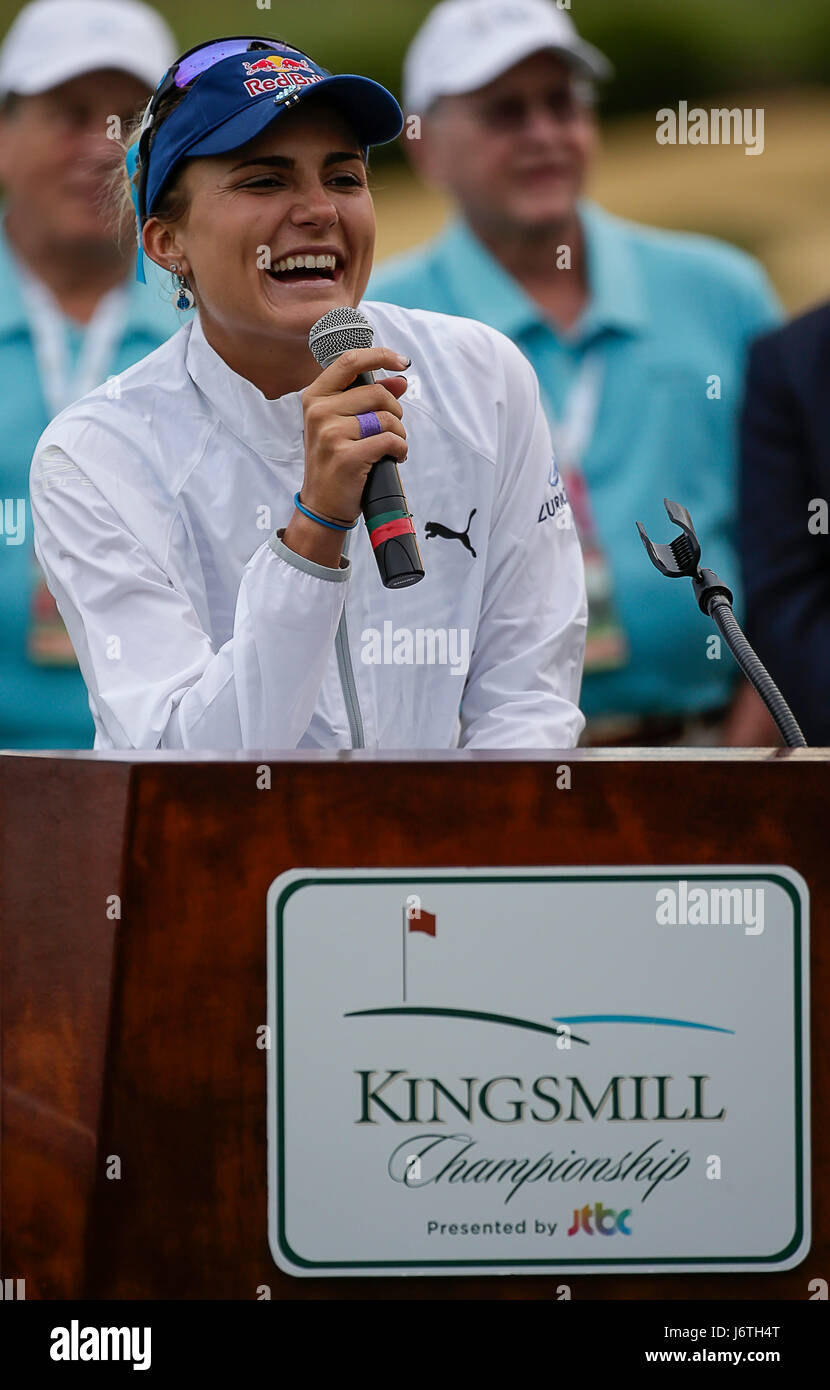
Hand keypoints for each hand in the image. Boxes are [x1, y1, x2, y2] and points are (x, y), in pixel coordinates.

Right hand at [299, 347, 409, 524]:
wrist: (322, 504)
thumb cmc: (334, 461)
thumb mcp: (343, 424)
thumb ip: (369, 399)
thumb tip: (400, 380)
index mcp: (315, 397)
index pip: (349, 362)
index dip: (380, 355)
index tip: (401, 362)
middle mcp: (319, 412)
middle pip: (377, 393)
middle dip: (394, 411)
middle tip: (391, 429)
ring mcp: (331, 434)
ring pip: (386, 418)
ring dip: (398, 433)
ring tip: (389, 447)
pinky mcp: (347, 456)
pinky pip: (391, 440)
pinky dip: (400, 449)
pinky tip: (393, 457)